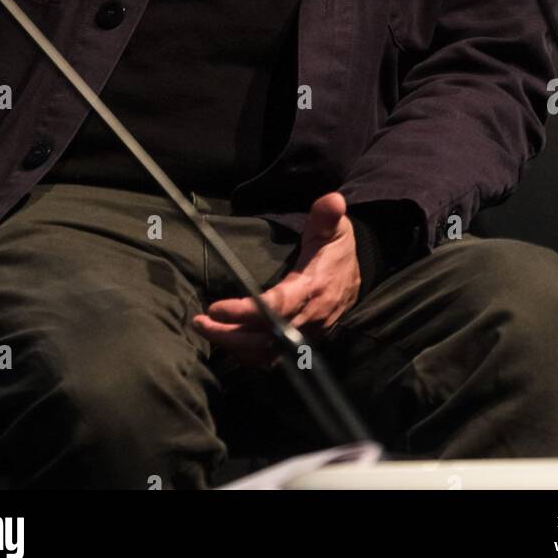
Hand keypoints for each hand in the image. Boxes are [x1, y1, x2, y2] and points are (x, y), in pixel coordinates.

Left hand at [191, 192, 360, 368]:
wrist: (357, 273)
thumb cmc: (337, 248)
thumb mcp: (334, 227)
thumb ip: (327, 215)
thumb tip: (332, 200)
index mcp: (314, 288)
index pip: (278, 306)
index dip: (246, 312)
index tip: (216, 308)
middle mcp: (310, 318)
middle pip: (266, 337)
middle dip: (230, 333)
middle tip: (200, 322)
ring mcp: (307, 334)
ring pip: (267, 353)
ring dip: (235, 346)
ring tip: (207, 330)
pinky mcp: (303, 342)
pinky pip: (273, 357)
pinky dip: (248, 354)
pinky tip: (229, 341)